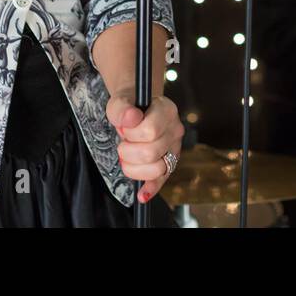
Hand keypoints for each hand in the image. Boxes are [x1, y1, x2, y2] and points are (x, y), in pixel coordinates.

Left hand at [106, 88, 184, 204]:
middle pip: (151, 153)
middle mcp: (175, 130)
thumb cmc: (130, 106)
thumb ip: (122, 108)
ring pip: (156, 170)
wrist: (137, 109)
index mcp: (167, 110)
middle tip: (123, 141)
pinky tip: (142, 195)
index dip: (131, 133)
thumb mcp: (120, 101)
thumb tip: (130, 118)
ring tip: (127, 155)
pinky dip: (150, 189)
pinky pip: (161, 181)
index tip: (125, 127)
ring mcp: (174, 148)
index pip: (150, 131)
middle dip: (128, 150)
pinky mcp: (169, 163)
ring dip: (133, 167)